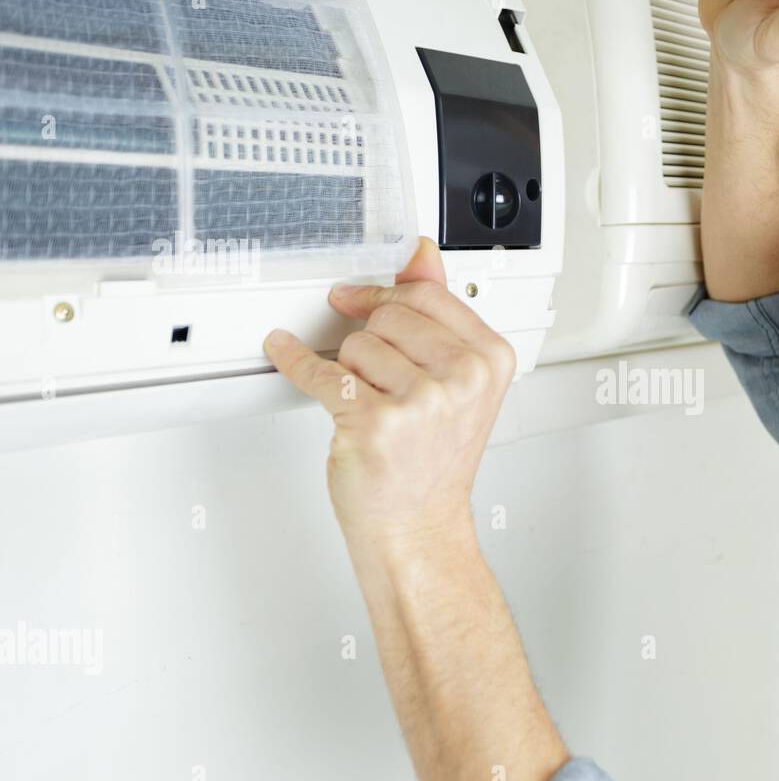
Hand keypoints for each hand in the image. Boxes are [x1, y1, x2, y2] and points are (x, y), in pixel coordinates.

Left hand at [262, 238, 515, 547]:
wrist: (417, 527)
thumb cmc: (434, 461)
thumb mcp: (455, 382)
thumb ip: (438, 312)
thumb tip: (421, 253)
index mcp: (491, 361)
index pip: (427, 296)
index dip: (386, 296)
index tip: (362, 299)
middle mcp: (463, 380)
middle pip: (389, 317)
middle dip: (370, 341)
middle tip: (378, 377)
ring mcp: (422, 402)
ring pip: (356, 345)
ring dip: (349, 370)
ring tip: (369, 403)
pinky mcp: (375, 423)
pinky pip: (321, 372)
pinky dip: (295, 361)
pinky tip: (286, 353)